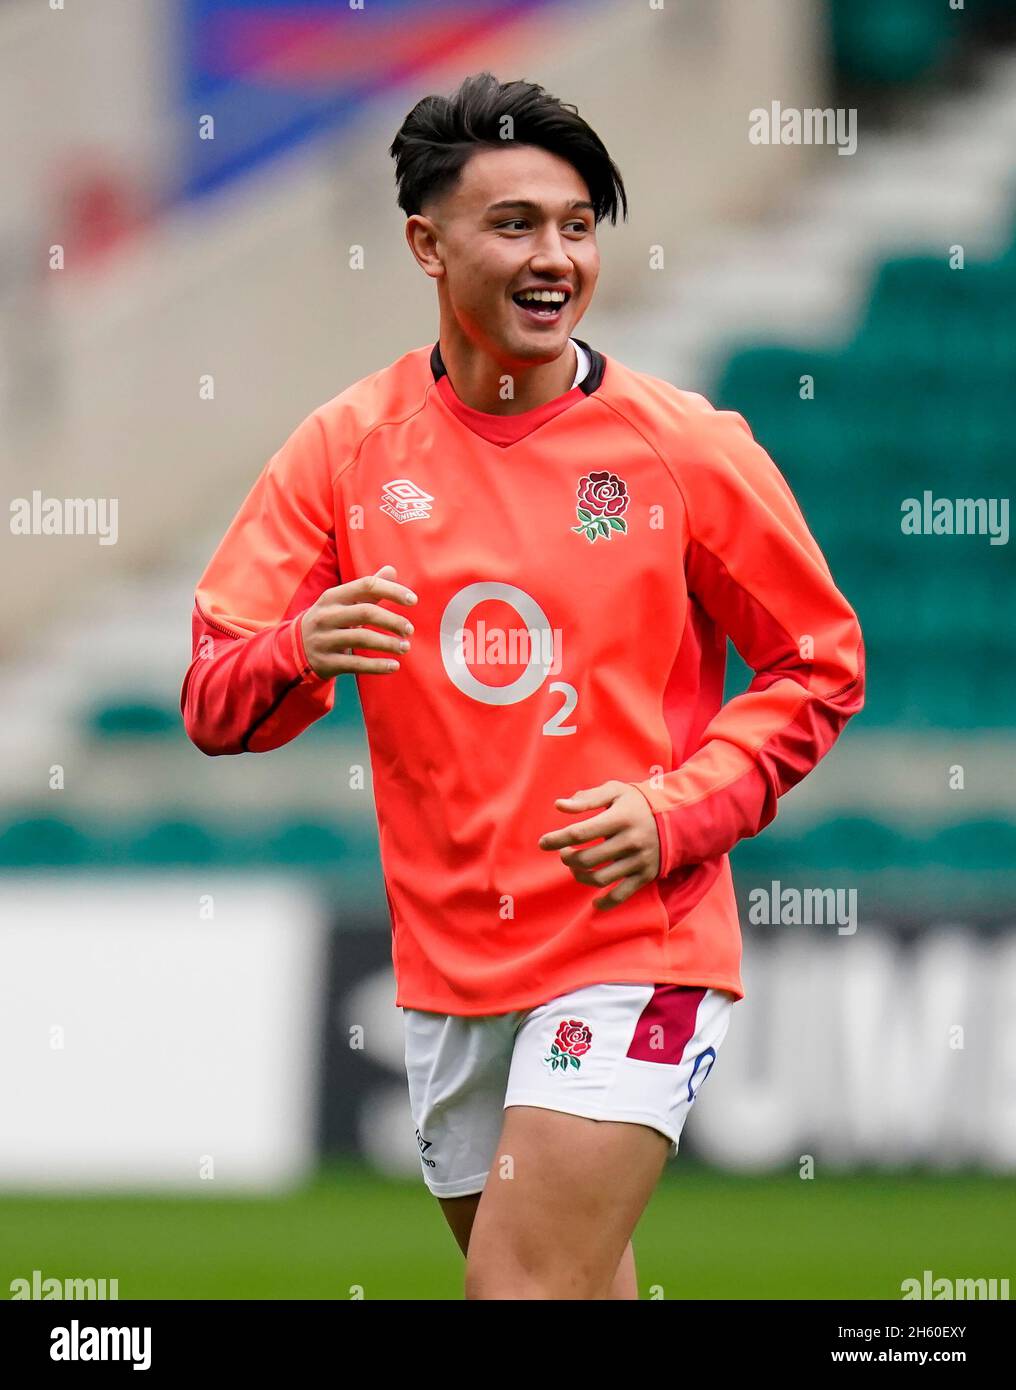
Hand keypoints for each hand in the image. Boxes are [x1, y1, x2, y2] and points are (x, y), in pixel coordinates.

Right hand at [300, 565, 416, 678]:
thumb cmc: (329, 620)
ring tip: (405, 647)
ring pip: (362, 639)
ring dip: (388, 644)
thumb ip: (367, 589)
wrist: (295, 648)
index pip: (366, 585)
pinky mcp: (326, 662)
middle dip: (392, 620)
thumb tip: (392, 570)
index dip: (392, 591)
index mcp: (333, 596)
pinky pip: (356, 664)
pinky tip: (394, 665)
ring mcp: (324, 640)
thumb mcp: (342, 602)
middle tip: (409, 630)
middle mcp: (327, 616)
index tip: (413, 600)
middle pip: (366, 612)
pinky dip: (378, 665)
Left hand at [537, 779, 660, 910]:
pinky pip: (622, 895)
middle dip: (568, 858)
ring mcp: (638, 860)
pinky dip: (606, 902)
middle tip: (564, 853)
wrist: (678, 817)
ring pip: (600, 878)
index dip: (557, 839)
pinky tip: (595, 902)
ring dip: (581, 875)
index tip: (543, 842)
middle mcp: (630, 841)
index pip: (581, 832)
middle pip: (588, 858)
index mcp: (620, 818)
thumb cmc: (637, 802)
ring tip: (575, 867)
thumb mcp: (615, 792)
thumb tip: (559, 806)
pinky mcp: (645, 875)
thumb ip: (587, 798)